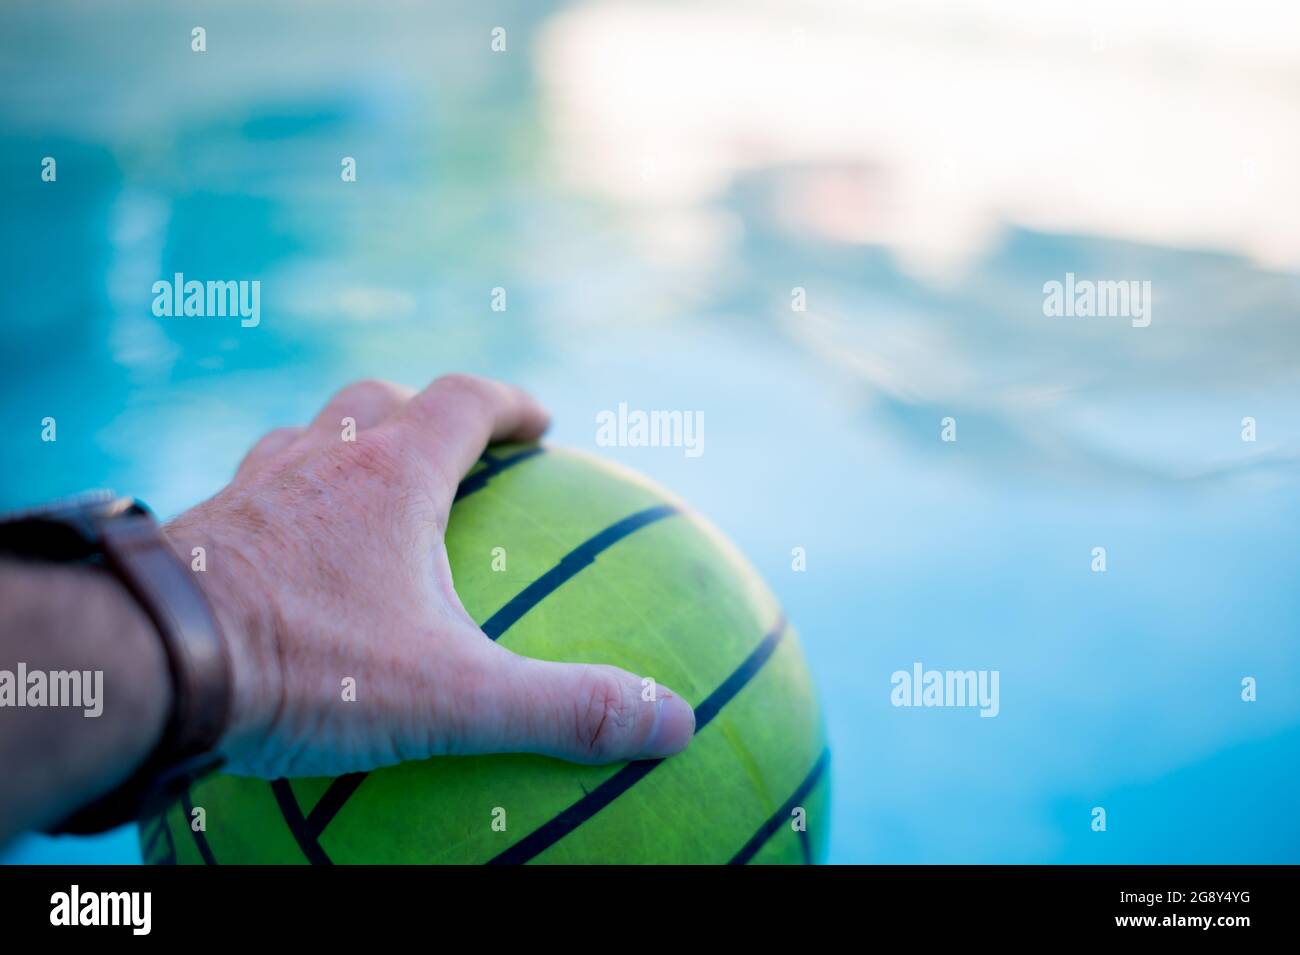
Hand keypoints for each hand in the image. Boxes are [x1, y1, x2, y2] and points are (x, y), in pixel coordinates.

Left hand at [163, 374, 695, 777]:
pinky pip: (251, 493)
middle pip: (375, 402)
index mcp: (389, 476)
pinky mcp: (199, 530)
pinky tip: (284, 560)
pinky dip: (283, 504)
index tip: (538, 422)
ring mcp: (249, 490)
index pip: (461, 402)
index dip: (507, 403)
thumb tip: (676, 725)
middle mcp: (317, 462)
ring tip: (364, 496)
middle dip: (420, 412)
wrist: (148, 664)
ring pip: (304, 438)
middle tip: (451, 449)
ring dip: (342, 450)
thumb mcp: (454, 700)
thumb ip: (565, 710)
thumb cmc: (307, 667)